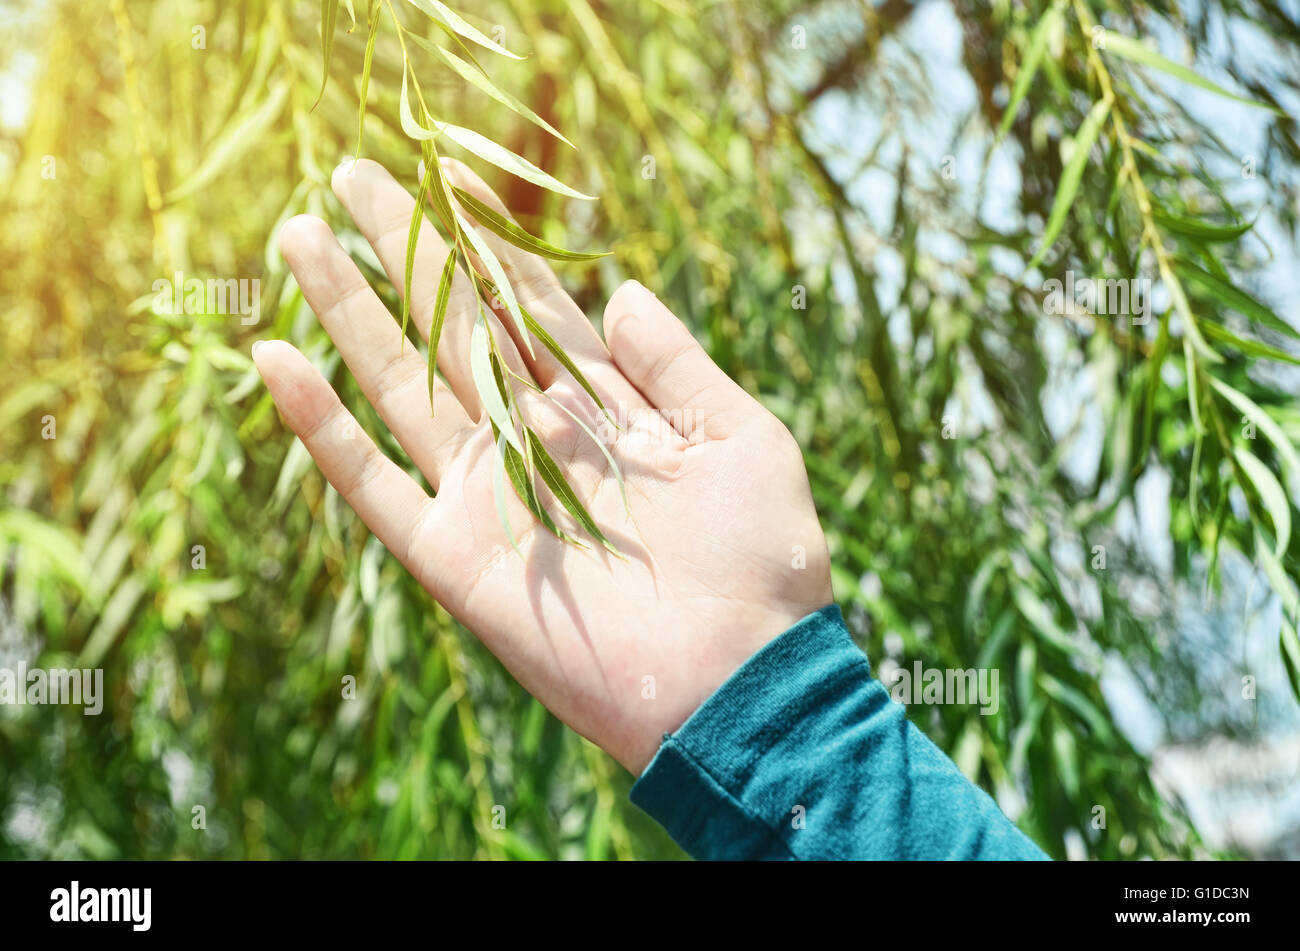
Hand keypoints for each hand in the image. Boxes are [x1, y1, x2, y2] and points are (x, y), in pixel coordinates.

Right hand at [254, 158, 832, 773]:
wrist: (739, 683)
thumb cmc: (763, 565)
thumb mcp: (743, 440)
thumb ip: (680, 364)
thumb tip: (623, 285)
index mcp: (606, 410)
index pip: (532, 308)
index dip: (490, 245)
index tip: (446, 178)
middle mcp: (536, 442)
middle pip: (454, 328)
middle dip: (404, 254)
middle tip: (350, 176)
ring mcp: (489, 495)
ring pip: (402, 384)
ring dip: (349, 311)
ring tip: (299, 233)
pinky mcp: (452, 556)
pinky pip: (372, 483)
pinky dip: (321, 427)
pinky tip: (273, 359)